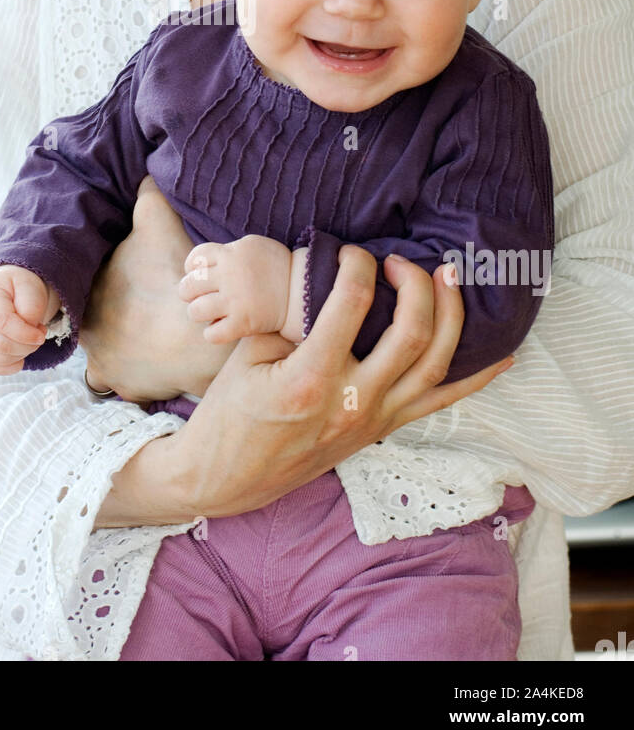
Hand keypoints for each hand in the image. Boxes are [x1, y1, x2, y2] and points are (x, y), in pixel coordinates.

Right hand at [0, 264, 58, 374]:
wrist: (3, 289)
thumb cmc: (18, 287)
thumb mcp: (28, 285)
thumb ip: (31, 306)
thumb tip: (29, 330)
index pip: (3, 324)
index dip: (26, 333)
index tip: (42, 332)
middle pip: (2, 346)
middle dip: (28, 344)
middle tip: (40, 332)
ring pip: (0, 360)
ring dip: (23, 353)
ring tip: (30, 337)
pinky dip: (14, 364)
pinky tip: (22, 349)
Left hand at [79, 177, 233, 402]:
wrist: (195, 331)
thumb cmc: (170, 276)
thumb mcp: (157, 222)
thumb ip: (146, 194)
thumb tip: (143, 172)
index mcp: (86, 292)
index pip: (89, 285)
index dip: (111, 280)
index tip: (133, 280)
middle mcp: (85, 331)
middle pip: (94, 320)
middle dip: (112, 315)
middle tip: (143, 306)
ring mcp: (103, 363)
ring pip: (103, 353)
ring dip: (119, 346)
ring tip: (147, 335)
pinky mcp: (125, 387)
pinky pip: (124, 381)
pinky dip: (137, 373)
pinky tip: (155, 360)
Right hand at [95, 245, 513, 526]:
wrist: (229, 476)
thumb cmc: (231, 411)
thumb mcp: (248, 355)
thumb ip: (289, 317)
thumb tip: (326, 276)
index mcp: (310, 379)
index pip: (351, 305)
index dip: (357, 266)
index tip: (352, 253)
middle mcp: (352, 403)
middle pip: (410, 334)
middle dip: (416, 286)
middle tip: (402, 260)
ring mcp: (373, 420)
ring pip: (434, 367)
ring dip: (451, 317)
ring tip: (450, 278)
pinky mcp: (382, 430)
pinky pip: (439, 404)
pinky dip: (474, 379)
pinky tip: (501, 356)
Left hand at [177, 235, 292, 342]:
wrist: (304, 289)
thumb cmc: (276, 267)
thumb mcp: (252, 247)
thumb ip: (226, 253)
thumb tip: (201, 264)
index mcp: (230, 254)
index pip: (194, 259)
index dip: (192, 269)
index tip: (200, 276)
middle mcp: (229, 276)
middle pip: (188, 286)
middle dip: (189, 293)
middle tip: (200, 297)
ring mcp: (235, 301)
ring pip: (195, 311)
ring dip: (199, 313)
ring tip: (210, 313)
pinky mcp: (243, 323)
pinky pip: (212, 334)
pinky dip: (213, 333)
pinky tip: (221, 328)